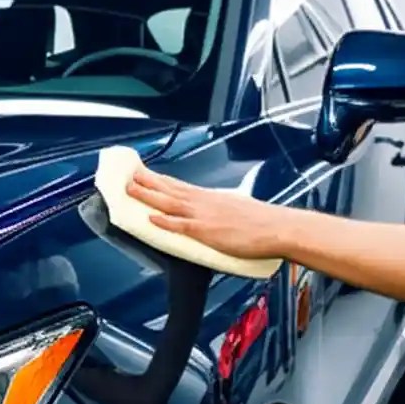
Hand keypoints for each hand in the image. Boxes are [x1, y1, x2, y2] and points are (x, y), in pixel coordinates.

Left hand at [125, 166, 300, 258]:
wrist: (277, 228)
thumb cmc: (261, 221)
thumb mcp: (236, 206)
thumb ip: (219, 208)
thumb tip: (213, 210)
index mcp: (209, 197)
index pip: (178, 184)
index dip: (158, 179)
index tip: (143, 172)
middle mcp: (203, 202)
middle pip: (169, 188)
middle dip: (146, 181)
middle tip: (127, 174)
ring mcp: (203, 215)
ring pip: (169, 202)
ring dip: (148, 195)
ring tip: (129, 189)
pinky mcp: (207, 231)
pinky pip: (180, 225)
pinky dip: (164, 221)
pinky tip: (150, 218)